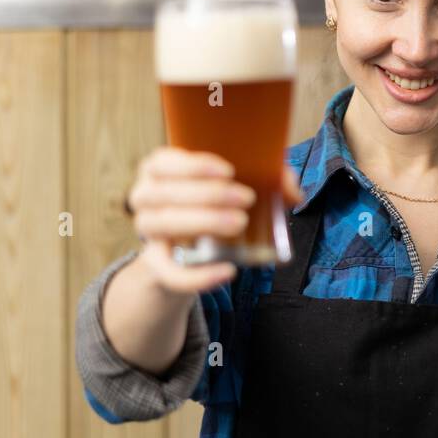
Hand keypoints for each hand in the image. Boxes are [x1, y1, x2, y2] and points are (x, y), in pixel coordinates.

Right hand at [126, 147, 301, 294]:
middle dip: (208, 194)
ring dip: (201, 222)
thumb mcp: (237, 186)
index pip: (163, 161)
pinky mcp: (157, 265)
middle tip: (247, 199)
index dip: (193, 165)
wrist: (191, 251)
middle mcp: (146, 197)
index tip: (229, 171)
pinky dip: (197, 276)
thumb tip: (292, 190)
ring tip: (239, 223)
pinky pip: (169, 273)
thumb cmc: (215, 204)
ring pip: (161, 224)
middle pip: (164, 192)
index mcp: (160, 169)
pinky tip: (228, 271)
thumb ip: (266, 180)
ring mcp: (149, 232)